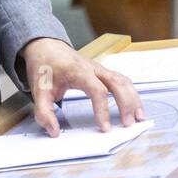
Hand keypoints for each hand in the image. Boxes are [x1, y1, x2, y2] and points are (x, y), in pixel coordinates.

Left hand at [20, 37, 145, 136]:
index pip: (97, 90)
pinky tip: (134, 106)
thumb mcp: (38, 89)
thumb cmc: (44, 66)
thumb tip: (54, 131)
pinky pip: (122, 80)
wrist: (45, 46)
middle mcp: (93, 68)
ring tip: (139, 117)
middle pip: (118, 83)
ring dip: (133, 98)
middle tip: (128, 124)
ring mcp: (100, 69)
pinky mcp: (102, 72)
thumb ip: (44, 112)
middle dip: (126, 104)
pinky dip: (131, 93)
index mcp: (79, 71)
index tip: (104, 128)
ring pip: (123, 80)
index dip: (103, 110)